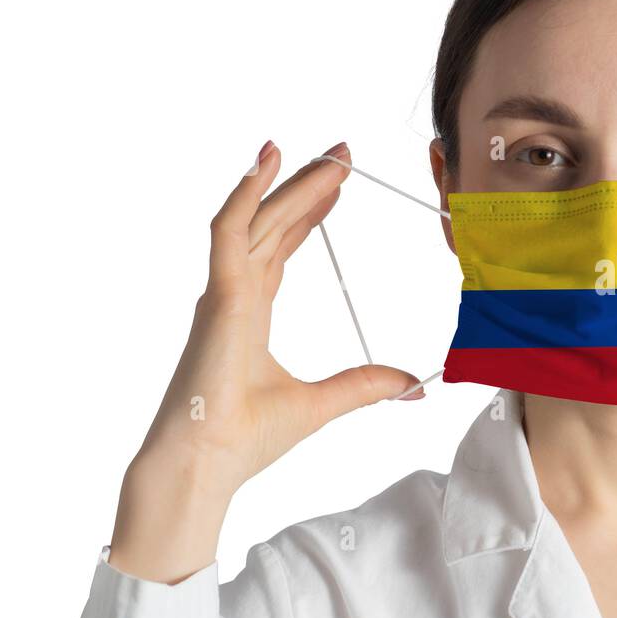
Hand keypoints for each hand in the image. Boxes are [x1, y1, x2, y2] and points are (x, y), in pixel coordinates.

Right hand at [110, 140, 423, 581]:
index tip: (338, 187)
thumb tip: (413, 386)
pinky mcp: (219, 298)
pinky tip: (267, 161)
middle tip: (344, 153)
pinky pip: (230, 231)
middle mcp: (234, 294)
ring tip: (326, 152)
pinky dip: (246, 193)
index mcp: (250, 314)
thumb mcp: (322, 404)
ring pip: (259, 218)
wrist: (203, 465)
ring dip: (290, 181)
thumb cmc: (244, 439)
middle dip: (307, 185)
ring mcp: (223, 292)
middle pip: (273, 223)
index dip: (308, 214)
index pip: (281, 248)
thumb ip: (366, 386)